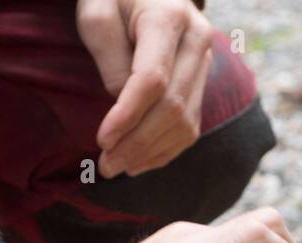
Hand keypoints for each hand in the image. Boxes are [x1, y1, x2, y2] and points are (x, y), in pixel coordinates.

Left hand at [77, 0, 214, 178]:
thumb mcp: (96, 12)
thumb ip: (108, 56)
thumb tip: (122, 104)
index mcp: (169, 17)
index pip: (153, 79)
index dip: (127, 114)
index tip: (102, 140)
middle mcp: (197, 41)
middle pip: (173, 105)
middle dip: (138, 142)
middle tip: (106, 165)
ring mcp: (205, 63)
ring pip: (185, 121)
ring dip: (151, 152)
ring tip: (119, 166)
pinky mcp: (202, 82)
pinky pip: (191, 125)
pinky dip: (166, 150)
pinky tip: (140, 161)